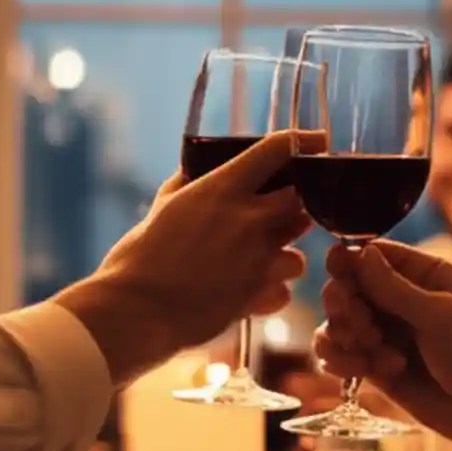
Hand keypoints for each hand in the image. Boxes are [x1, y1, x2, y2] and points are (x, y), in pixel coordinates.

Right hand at [55, 131, 319, 386]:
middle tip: (279, 211)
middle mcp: (249, 220)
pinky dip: (270, 291)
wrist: (135, 309)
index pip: (278, 150)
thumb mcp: (163, 206)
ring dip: (284, 254)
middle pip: (300, 200)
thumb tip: (196, 167)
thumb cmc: (140, 256)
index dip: (303, 141)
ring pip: (298, 253)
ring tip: (259, 259)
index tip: (316, 141)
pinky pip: (283, 290)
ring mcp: (257, 260)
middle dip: (295, 205)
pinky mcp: (257, 296)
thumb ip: (186, 182)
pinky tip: (250, 289)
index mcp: (222, 189)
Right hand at [314, 240, 451, 450]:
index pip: (375, 255)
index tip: (336, 269)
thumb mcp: (439, 315)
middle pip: (349, 287)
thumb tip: (359, 251)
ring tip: (368, 351)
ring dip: (344, 336)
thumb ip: (394, 288)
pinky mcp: (376, 366)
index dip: (350, 260)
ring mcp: (387, 333)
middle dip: (345, 304)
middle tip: (358, 323)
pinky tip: (368, 371)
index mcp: (425, 276)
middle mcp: (401, 300)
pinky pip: (342, 355)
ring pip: (339, 323)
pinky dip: (344, 361)